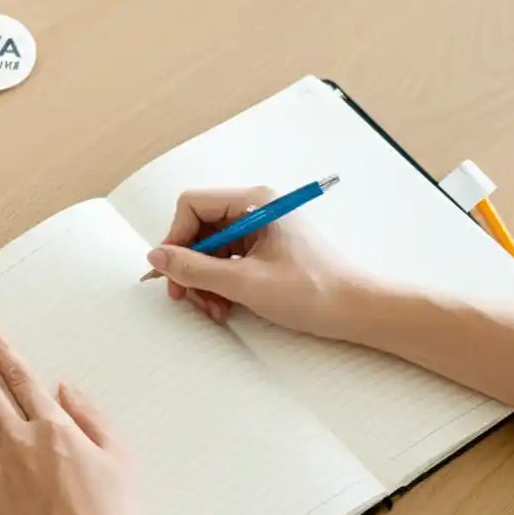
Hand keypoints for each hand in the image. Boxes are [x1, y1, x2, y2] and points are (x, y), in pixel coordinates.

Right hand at [146, 187, 361, 338]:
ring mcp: (259, 231)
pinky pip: (225, 262)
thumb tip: (156, 257)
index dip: (175, 237)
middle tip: (184, 297)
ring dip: (203, 281)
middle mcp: (254, 210)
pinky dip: (218, 285)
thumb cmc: (312, 292)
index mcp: (254, 203)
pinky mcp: (264, 251)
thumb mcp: (245, 282)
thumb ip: (195, 268)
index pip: (192, 205)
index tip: (172, 271)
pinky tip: (224, 307)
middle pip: (198, 229)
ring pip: (209, 249)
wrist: (357, 311)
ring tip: (212, 308)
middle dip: (188, 265)